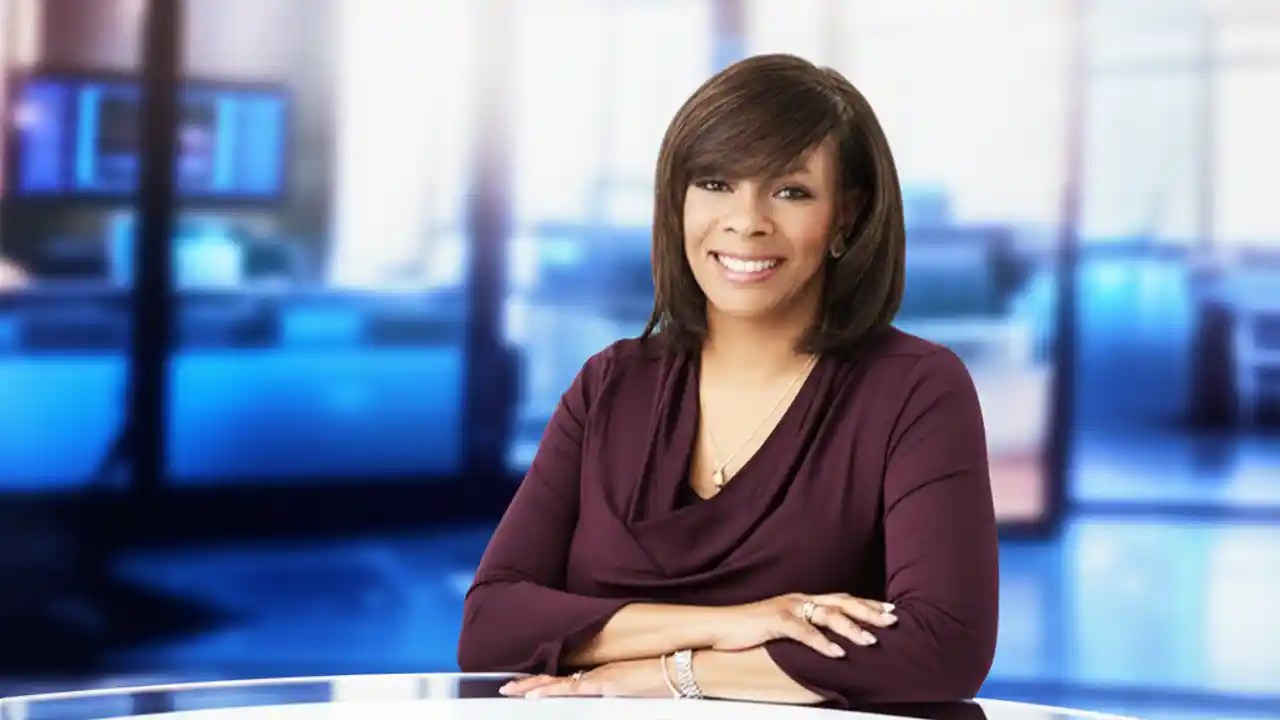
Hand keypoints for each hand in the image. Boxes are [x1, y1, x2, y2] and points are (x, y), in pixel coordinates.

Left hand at [498, 658, 669, 698]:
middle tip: (507, 686)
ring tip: (510, 689)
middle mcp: (597, 673)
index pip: (567, 678)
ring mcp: (600, 678)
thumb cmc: (665, 680)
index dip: (545, 680)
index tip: (526, 684)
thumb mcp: (637, 689)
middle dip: (530, 683)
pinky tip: (533, 695)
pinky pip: (572, 689)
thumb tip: (611, 695)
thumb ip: (620, 691)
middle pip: (556, 678)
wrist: (681, 667)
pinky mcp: (605, 684)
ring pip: (557, 683)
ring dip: (532, 687)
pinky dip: (550, 691)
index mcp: (602, 675)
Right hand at [708, 593, 896, 657]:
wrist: (718, 626)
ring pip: (827, 615)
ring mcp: (787, 608)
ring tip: (871, 641)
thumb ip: (804, 629)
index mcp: (803, 600)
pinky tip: (838, 652)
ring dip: (852, 628)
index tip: (890, 611)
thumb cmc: (750, 630)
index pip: (842, 599)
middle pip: (842, 602)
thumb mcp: (783, 627)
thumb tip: (828, 641)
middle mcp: (799, 600)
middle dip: (869, 611)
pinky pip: (804, 632)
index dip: (867, 604)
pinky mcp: (775, 621)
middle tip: (893, 621)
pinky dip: (823, 642)